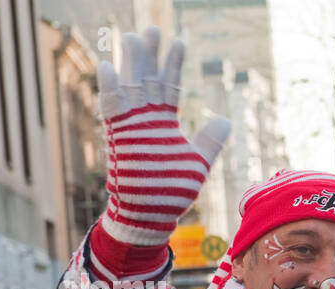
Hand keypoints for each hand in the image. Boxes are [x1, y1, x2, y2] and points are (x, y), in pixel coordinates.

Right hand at [94, 28, 230, 268]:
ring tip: (134, 37)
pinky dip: (109, 90)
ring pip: (130, 88)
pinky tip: (108, 67)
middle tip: (152, 28)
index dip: (174, 64)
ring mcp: (131, 128)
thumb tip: (226, 119)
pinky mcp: (119, 139)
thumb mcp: (197, 163)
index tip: (180, 41)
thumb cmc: (172, 191)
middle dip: (151, 54)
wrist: (149, 214)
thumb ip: (209, 141)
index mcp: (164, 123)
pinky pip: (111, 110)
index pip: (170, 86)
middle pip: (148, 79)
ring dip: (131, 63)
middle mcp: (146, 121)